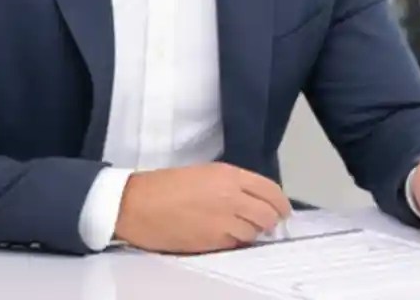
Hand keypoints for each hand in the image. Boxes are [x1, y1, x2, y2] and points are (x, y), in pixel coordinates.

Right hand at [113, 162, 292, 253]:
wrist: (137, 204)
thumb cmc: (164, 187)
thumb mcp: (204, 174)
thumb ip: (232, 185)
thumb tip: (253, 199)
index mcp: (229, 175)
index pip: (270, 190)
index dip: (281, 203)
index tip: (283, 210)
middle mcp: (232, 197)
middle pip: (268, 214)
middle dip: (270, 221)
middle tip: (266, 224)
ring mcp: (224, 221)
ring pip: (254, 232)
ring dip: (252, 233)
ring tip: (237, 229)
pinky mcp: (213, 241)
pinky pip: (236, 244)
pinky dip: (235, 243)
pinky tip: (223, 237)